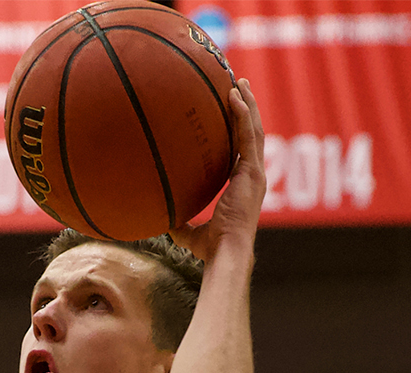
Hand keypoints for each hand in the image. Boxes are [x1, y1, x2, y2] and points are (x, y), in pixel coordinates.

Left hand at [169, 78, 265, 262]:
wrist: (225, 253)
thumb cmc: (210, 248)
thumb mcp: (188, 231)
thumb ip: (178, 221)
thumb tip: (155, 218)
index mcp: (242, 185)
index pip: (242, 151)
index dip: (239, 130)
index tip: (233, 112)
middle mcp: (252, 176)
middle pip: (252, 134)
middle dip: (247, 109)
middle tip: (240, 86)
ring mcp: (255, 173)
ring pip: (254, 130)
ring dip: (248, 104)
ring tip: (240, 83)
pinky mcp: (252, 172)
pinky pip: (248, 137)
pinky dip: (243, 114)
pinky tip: (235, 96)